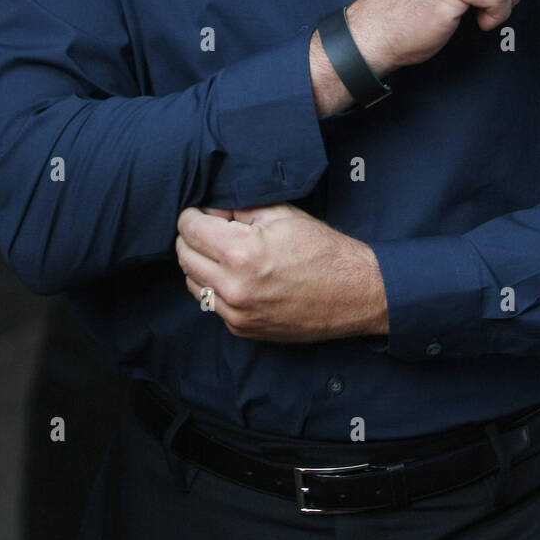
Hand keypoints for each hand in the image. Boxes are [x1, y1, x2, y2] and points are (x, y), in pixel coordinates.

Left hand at [176, 202, 388, 342]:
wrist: (354, 293)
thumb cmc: (323, 250)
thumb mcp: (283, 214)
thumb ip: (240, 209)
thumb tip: (212, 210)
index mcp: (241, 253)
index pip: (189, 229)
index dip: (192, 214)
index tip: (200, 211)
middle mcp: (233, 287)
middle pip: (185, 256)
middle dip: (192, 237)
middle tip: (211, 228)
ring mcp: (236, 313)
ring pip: (192, 283)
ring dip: (200, 264)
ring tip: (224, 252)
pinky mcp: (242, 329)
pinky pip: (212, 304)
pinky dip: (216, 287)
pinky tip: (238, 276)